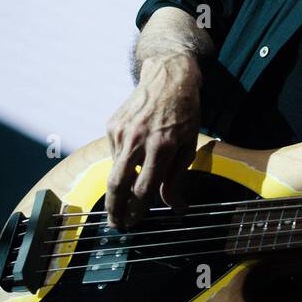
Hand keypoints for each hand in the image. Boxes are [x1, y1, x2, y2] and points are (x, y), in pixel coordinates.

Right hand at [105, 54, 201, 229]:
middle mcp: (138, 139)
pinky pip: (114, 153)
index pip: (144, 188)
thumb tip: (173, 205)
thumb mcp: (189, 144)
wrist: (168, 76)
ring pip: (115, 170)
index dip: (138, 210)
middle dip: (115, 209)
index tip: (135, 223)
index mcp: (162, 146)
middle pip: (118, 184)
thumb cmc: (185, 111)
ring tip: (121, 203)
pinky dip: (122, 163)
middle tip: (117, 224)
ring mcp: (122, 131)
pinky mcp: (112, 125)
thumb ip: (177, 176)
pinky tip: (131, 163)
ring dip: (118, 189)